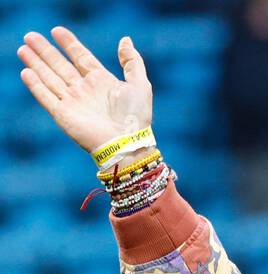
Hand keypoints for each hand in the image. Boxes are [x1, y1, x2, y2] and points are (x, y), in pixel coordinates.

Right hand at [18, 27, 151, 154]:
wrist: (126, 145)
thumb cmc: (135, 118)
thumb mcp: (140, 84)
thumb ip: (132, 61)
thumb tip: (125, 40)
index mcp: (101, 82)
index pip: (80, 57)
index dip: (69, 44)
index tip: (56, 31)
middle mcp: (84, 91)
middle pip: (60, 66)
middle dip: (45, 51)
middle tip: (30, 36)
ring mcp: (73, 103)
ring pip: (50, 78)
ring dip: (36, 64)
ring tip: (23, 49)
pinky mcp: (64, 115)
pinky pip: (46, 97)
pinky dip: (36, 86)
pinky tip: (26, 72)